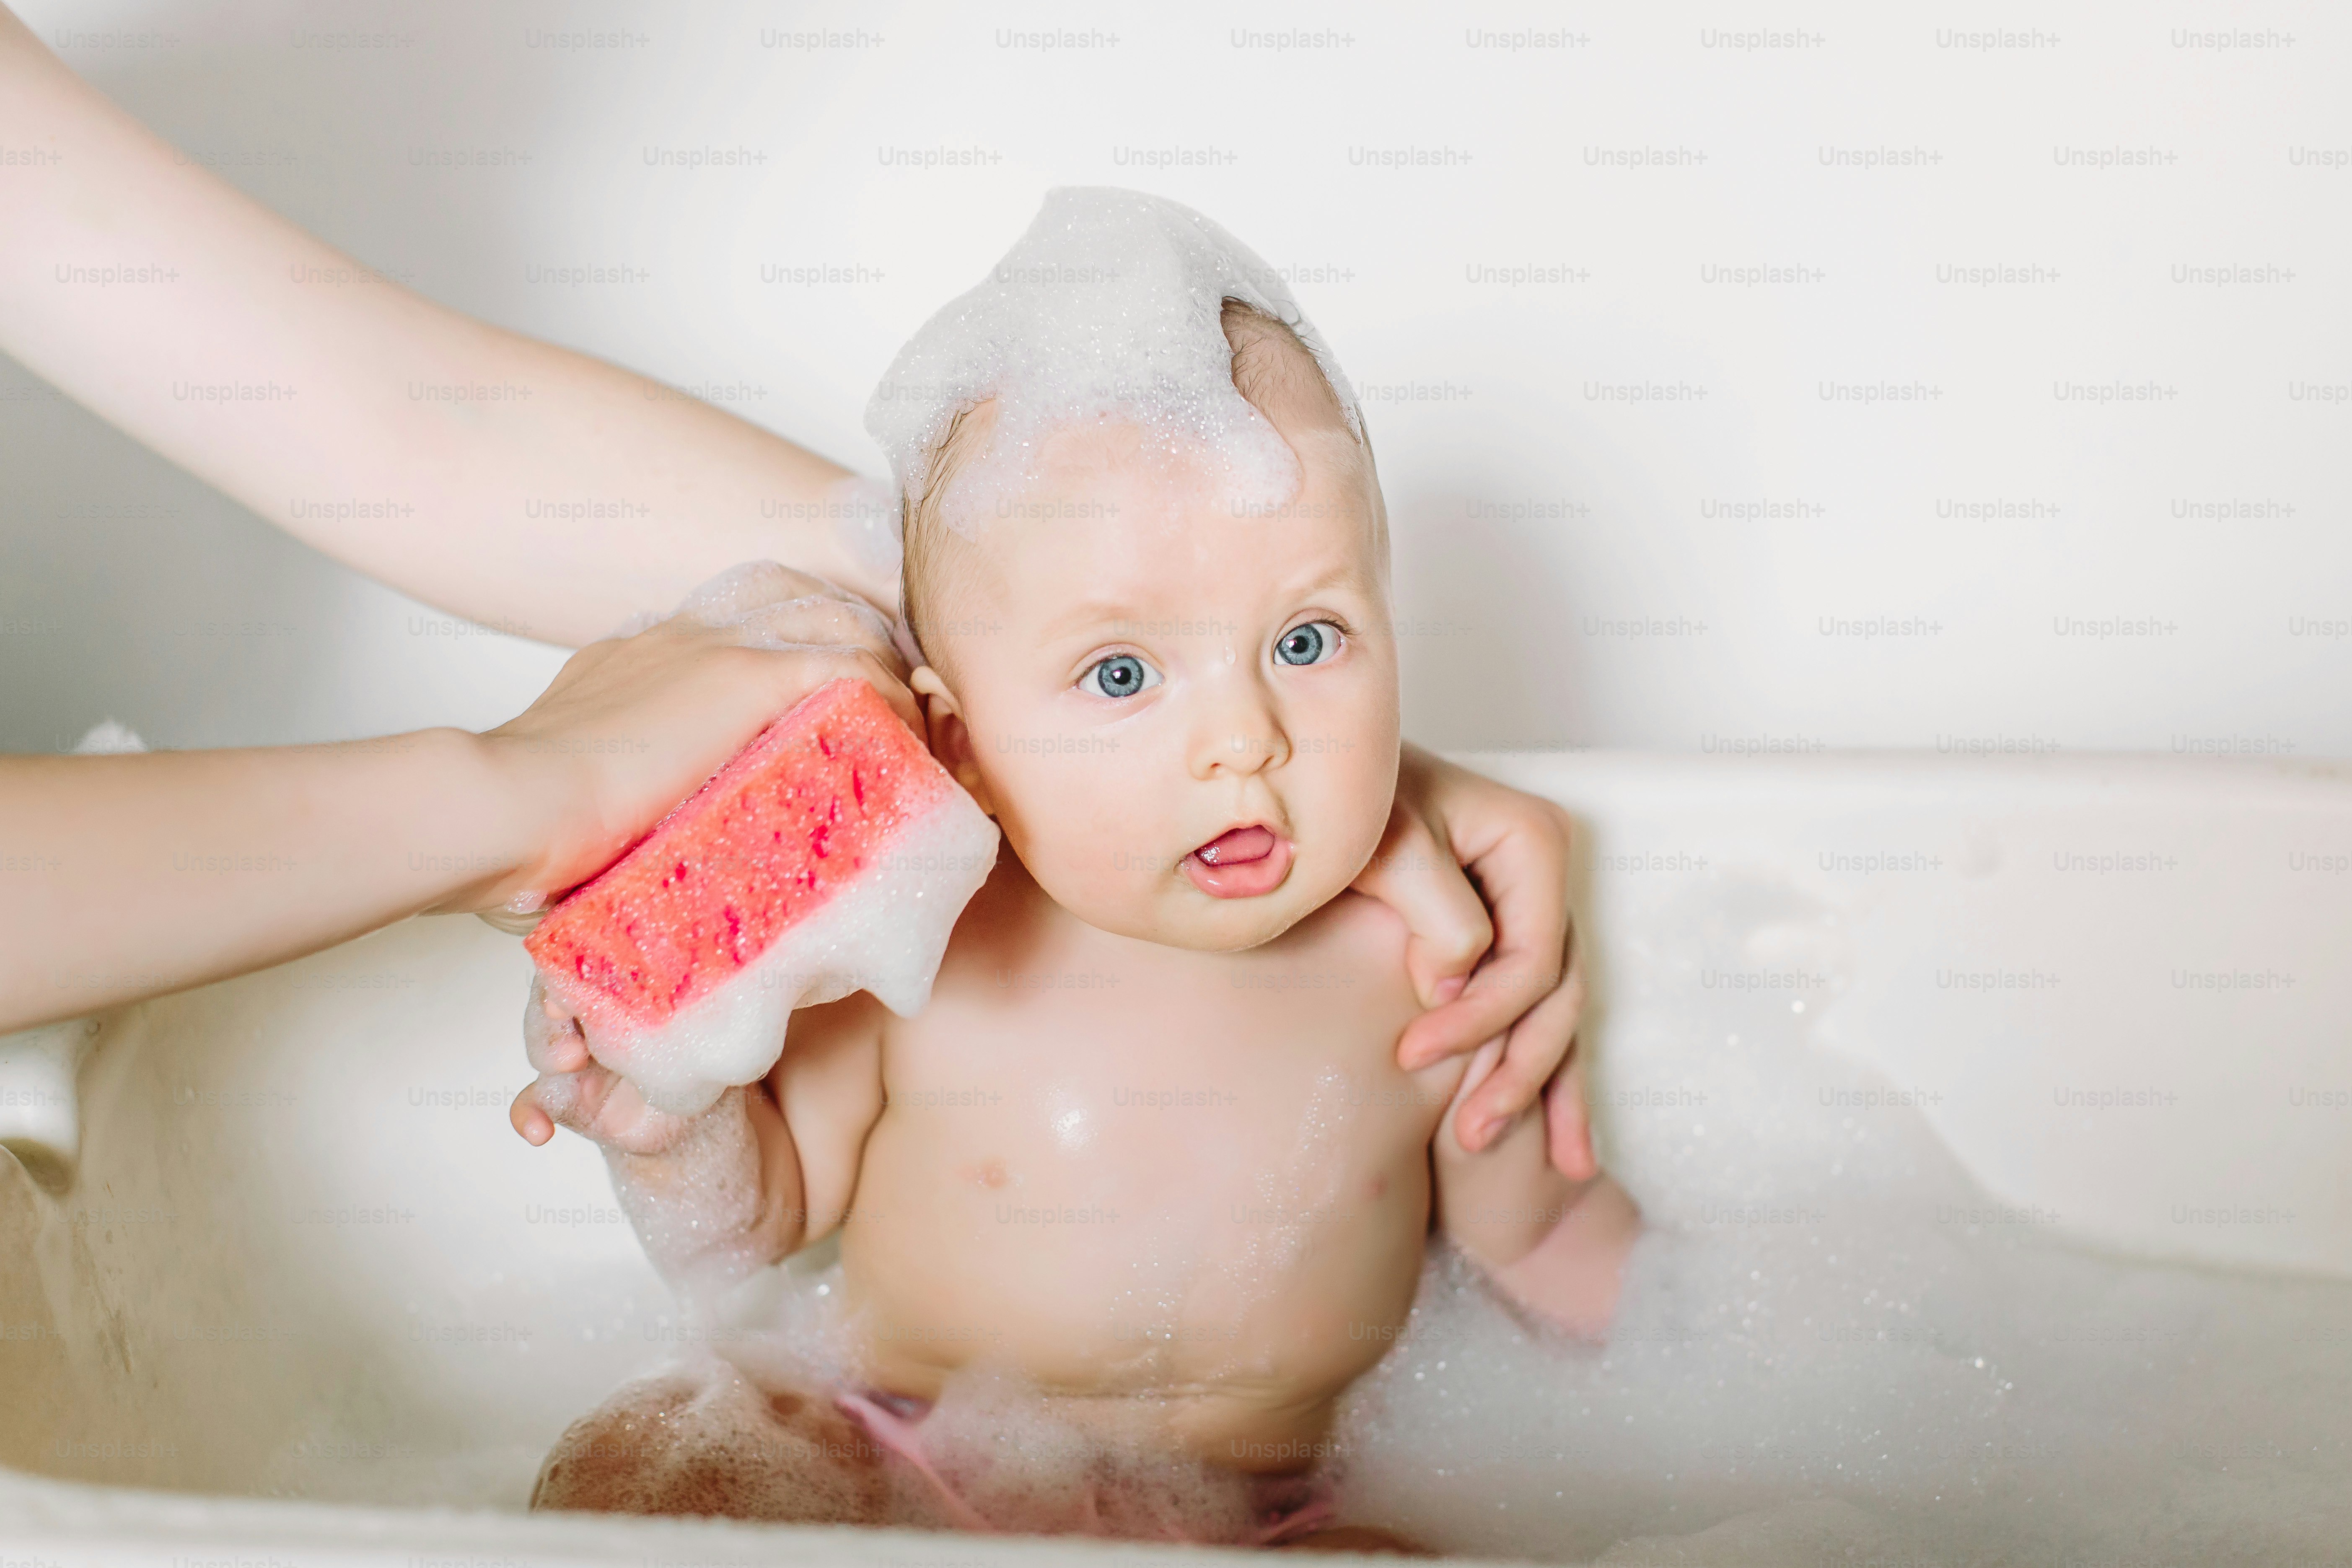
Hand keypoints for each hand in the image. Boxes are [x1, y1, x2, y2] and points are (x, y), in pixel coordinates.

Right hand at [457, 563, 916, 916]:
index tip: (831, 714)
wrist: (508, 803)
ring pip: (843, 631)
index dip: (798, 662)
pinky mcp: (748, 676)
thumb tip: (626, 854)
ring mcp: (716, 648)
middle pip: (805, 612)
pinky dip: (891, 703)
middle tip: (892, 723)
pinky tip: (907, 747)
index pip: (744, 632)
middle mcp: (682, 637)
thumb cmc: (528, 825)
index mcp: (639, 658)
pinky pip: (854, 669)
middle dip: (859, 657)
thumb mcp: (579, 797)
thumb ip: (618, 803)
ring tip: (912, 741)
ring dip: (888, 682)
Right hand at [509, 977, 696, 1153]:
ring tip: (569, 1061)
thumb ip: (693, 1001)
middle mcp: (586, 1015)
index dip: (577, 962)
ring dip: (548, 1049)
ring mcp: (569, 1056)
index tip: (583, 974)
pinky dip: (529, 1115)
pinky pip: (531, 1103)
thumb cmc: (694, 1052)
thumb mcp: (699, 1023)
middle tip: (580, 1017)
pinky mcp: (561, 1096)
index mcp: (616, 987)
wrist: (691, 1114)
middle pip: (552, 998)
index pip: (585, 961)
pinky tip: (538, 1130)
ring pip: (541, 1043)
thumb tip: (723, 968)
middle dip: (558, 1007)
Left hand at [1350, 744, 1594, 1177]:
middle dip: (1517, 1073)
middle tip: (1469, 1137)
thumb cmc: (1350, 806)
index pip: (1529, 956)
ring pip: (1553, 1017)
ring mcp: (1531, 913)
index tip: (1411, 1054)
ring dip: (1539, 1093)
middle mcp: (1544, 879)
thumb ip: (1432, 903)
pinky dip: (1545, 1079)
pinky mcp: (1507, 940)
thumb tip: (1455, 980)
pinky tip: (1563, 1152)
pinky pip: (1535, 1017)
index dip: (1480, 1016)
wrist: (1322, 792)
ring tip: (1494, 1152)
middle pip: (1552, 995)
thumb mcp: (1384, 838)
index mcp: (1533, 842)